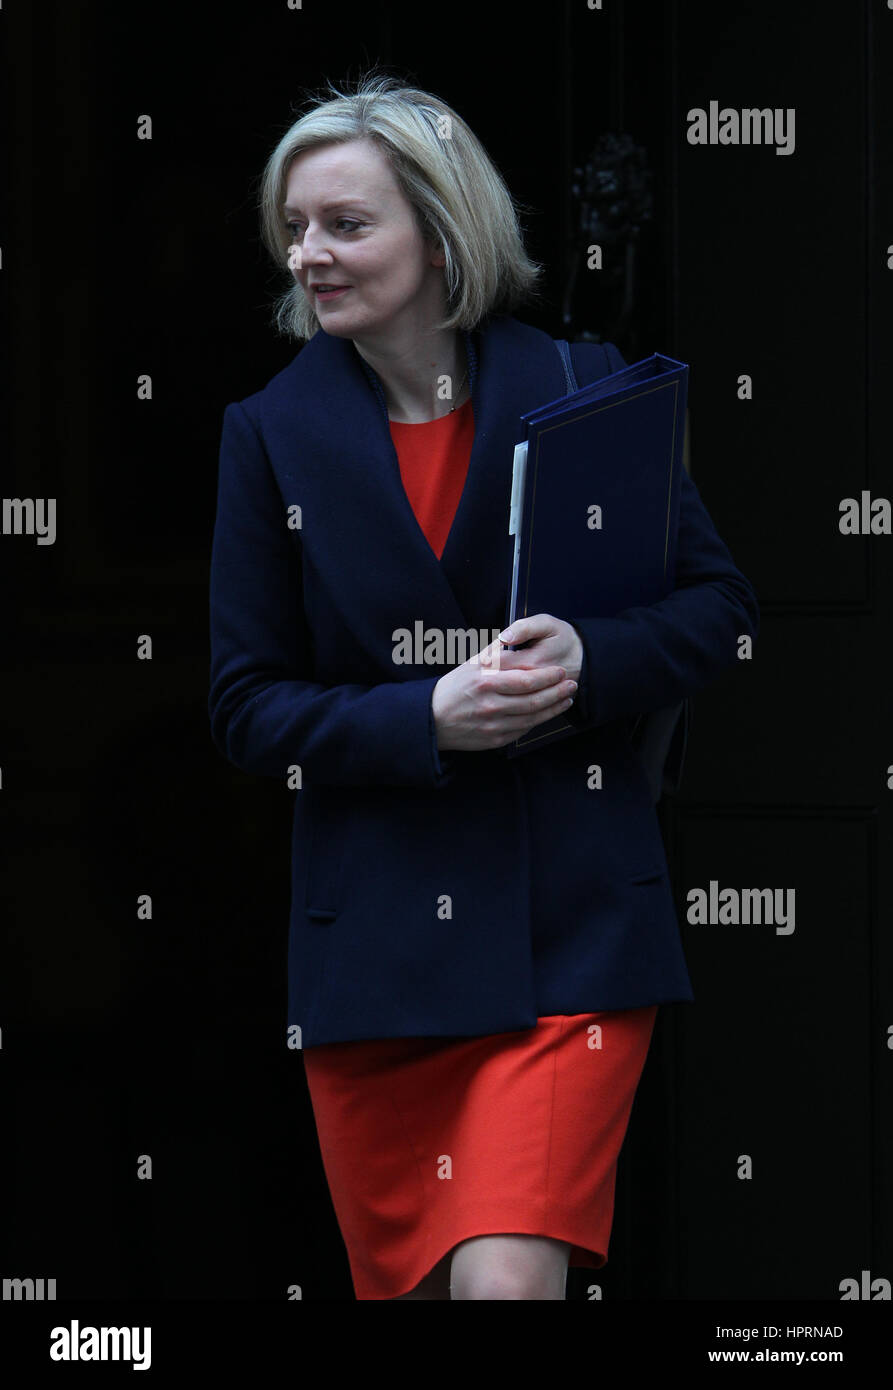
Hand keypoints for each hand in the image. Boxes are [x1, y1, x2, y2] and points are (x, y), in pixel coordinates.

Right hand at [430, 613, 582, 751]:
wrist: (432, 718)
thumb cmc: (453, 688)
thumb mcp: (471, 664)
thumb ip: (495, 653)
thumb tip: (513, 636)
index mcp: (486, 682)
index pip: (526, 680)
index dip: (547, 677)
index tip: (560, 671)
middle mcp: (491, 705)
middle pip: (534, 700)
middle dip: (558, 692)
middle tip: (571, 684)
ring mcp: (494, 725)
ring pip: (532, 717)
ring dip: (554, 708)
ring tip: (566, 699)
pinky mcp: (495, 740)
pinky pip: (523, 730)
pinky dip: (538, 721)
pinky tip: (548, 713)